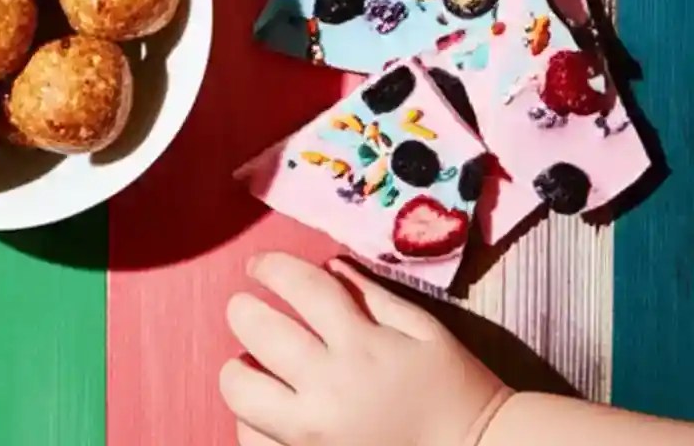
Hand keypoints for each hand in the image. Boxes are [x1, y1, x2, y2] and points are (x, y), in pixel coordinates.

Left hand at [219, 253, 511, 445]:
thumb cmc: (454, 388)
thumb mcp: (424, 331)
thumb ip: (372, 295)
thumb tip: (327, 264)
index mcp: (363, 345)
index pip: (300, 287)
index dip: (271, 267)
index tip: (258, 265)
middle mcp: (330, 386)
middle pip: (257, 332)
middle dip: (242, 310)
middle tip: (246, 308)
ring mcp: (312, 431)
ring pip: (240, 389)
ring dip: (238, 367)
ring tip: (254, 362)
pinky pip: (252, 435)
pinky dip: (250, 417)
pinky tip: (269, 405)